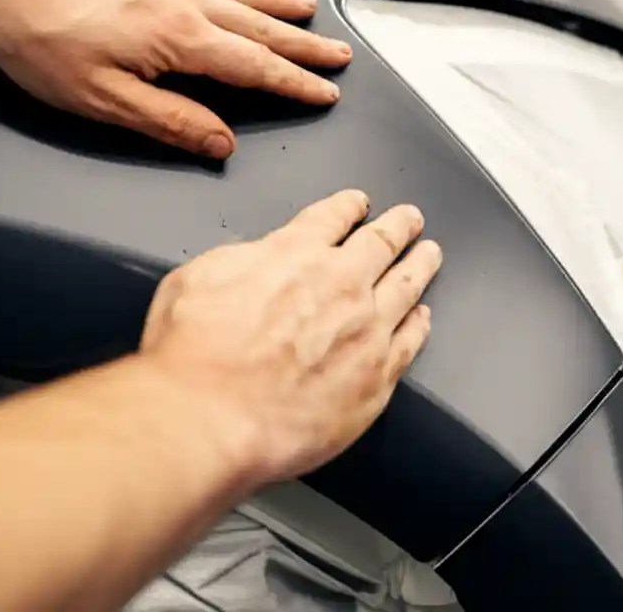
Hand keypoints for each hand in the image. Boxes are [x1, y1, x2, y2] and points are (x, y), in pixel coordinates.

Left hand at [0, 0, 351, 158]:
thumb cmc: (38, 37)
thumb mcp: (103, 101)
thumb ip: (170, 122)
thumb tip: (219, 141)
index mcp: (181, 41)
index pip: (257, 69)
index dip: (296, 84)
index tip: (325, 92)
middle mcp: (184, 1)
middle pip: (261, 29)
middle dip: (304, 46)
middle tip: (337, 55)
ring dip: (280, 7)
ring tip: (309, 13)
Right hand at [138, 190, 441, 482]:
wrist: (211, 418)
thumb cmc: (193, 357)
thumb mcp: (194, 280)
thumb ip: (237, 262)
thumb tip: (254, 260)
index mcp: (293, 253)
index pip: (331, 218)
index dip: (349, 206)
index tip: (359, 203)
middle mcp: (339, 284)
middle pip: (381, 243)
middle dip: (398, 226)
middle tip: (409, 219)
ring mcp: (366, 330)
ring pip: (406, 285)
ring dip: (420, 265)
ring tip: (429, 254)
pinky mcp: (377, 376)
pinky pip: (410, 341)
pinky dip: (420, 323)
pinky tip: (422, 318)